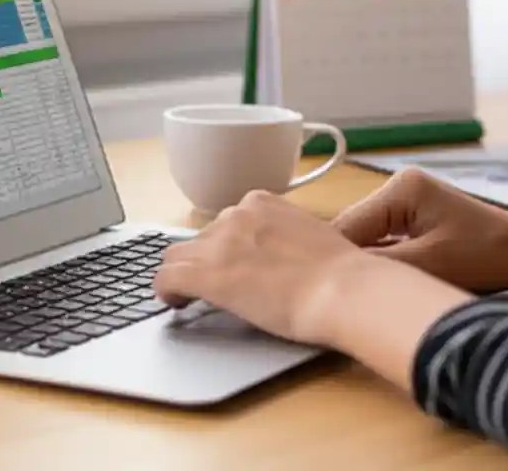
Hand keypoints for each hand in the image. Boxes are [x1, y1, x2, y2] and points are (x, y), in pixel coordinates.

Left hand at [154, 190, 387, 345]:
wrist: (342, 290)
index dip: (225, 246)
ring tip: (189, 295)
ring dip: (182, 274)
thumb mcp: (311, 236)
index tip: (232, 263)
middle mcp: (235, 216)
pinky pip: (166, 279)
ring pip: (176, 256)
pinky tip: (174, 303)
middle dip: (206, 260)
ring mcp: (217, 245)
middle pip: (201, 238)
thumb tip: (278, 256)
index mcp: (262, 203)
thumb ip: (285, 236)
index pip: (227, 222)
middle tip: (218, 285)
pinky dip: (166, 291)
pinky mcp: (205, 275)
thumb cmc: (340, 272)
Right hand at [333, 168, 507, 291]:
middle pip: (353, 229)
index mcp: (401, 188)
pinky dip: (381, 260)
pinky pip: (383, 238)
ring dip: (364, 263)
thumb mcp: (427, 266)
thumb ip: (378, 267)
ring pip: (365, 236)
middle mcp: (398, 185)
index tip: (318, 292)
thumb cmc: (487, 257)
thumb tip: (334, 277)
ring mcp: (406, 198)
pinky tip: (381, 282)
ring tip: (355, 293)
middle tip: (335, 297)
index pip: (348, 226)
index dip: (333, 261)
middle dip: (347, 262)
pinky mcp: (415, 214)